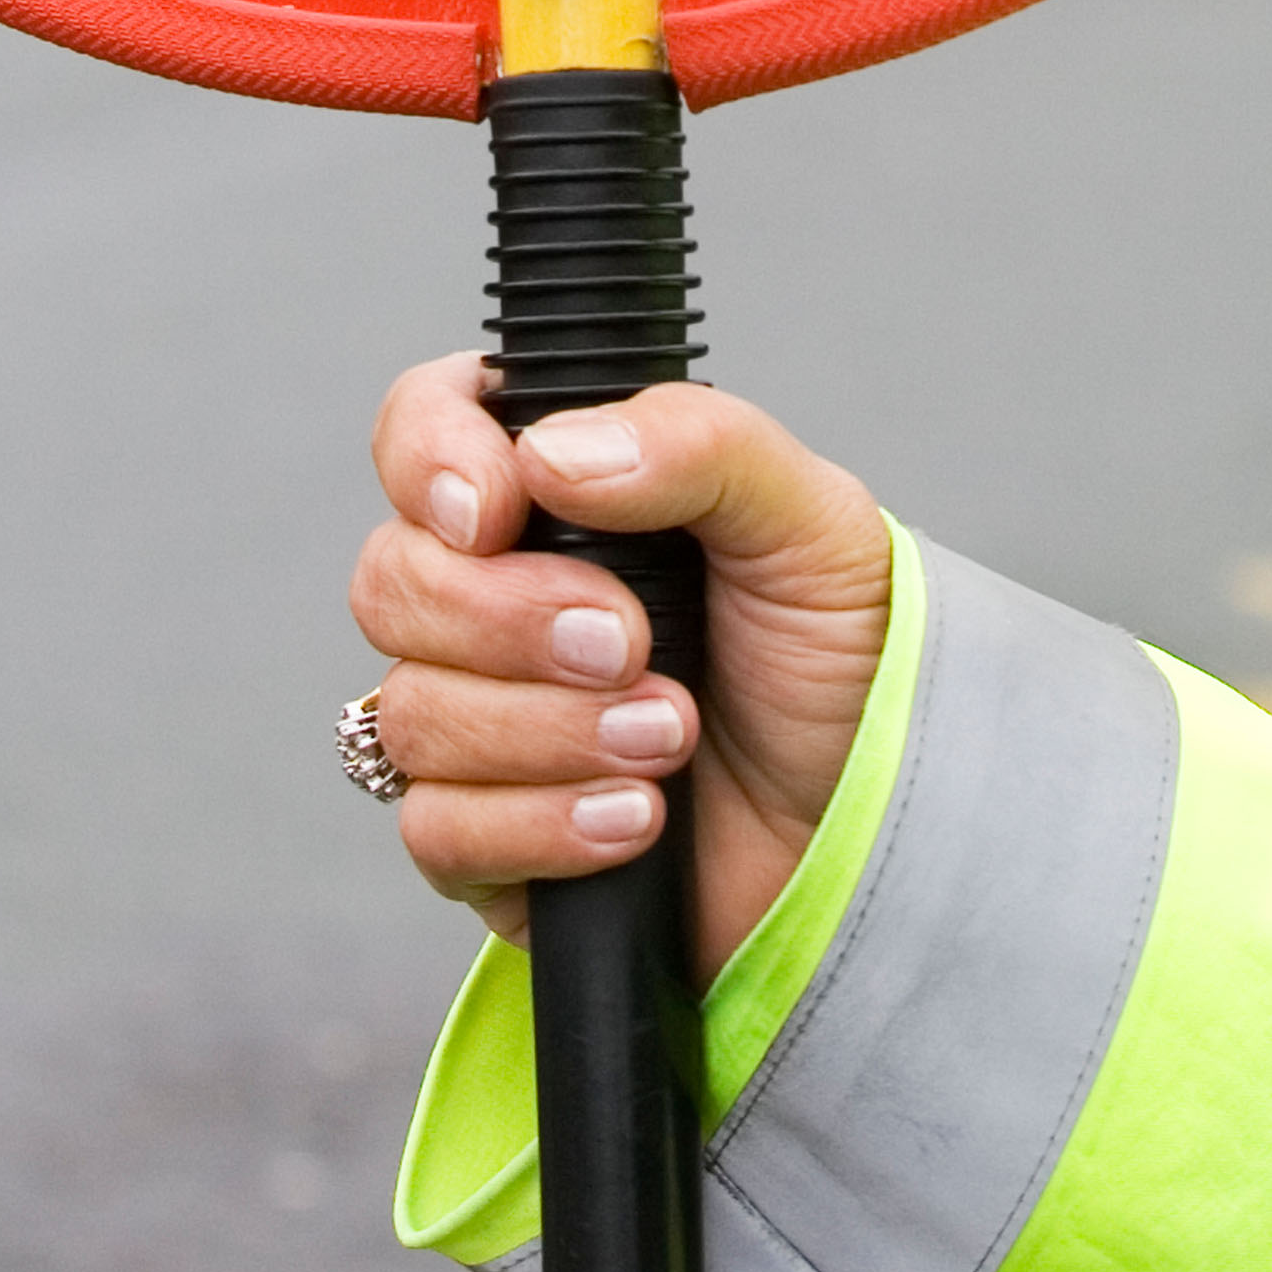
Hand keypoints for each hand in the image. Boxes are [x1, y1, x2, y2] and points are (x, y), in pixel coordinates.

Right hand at [352, 357, 891, 974]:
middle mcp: (498, 595)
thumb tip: (553, 454)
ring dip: (550, 731)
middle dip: (510, 619)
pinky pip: (437, 832)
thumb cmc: (843, 662)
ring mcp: (482, 721)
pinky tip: (634, 819)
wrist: (878, 826)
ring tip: (671, 738)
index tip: (495, 512)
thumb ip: (695, 445)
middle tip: (632, 643)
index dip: (429, 462)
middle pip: (392, 580)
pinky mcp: (487, 842)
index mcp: (560, 489)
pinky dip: (542, 824)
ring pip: (413, 712)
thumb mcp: (810, 520)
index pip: (422, 429)